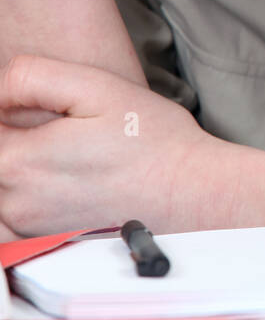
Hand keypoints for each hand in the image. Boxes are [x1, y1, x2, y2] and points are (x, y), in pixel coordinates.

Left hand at [0, 54, 220, 241]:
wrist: (191, 194)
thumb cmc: (152, 141)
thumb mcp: (94, 86)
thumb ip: (30, 77)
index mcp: (19, 161)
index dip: (4, 108)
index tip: (30, 107)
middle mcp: (16, 202)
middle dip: (12, 133)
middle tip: (53, 124)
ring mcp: (28, 227)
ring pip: (1, 187)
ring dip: (17, 163)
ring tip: (58, 148)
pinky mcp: (44, 241)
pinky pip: (9, 215)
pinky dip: (21, 193)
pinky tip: (56, 177)